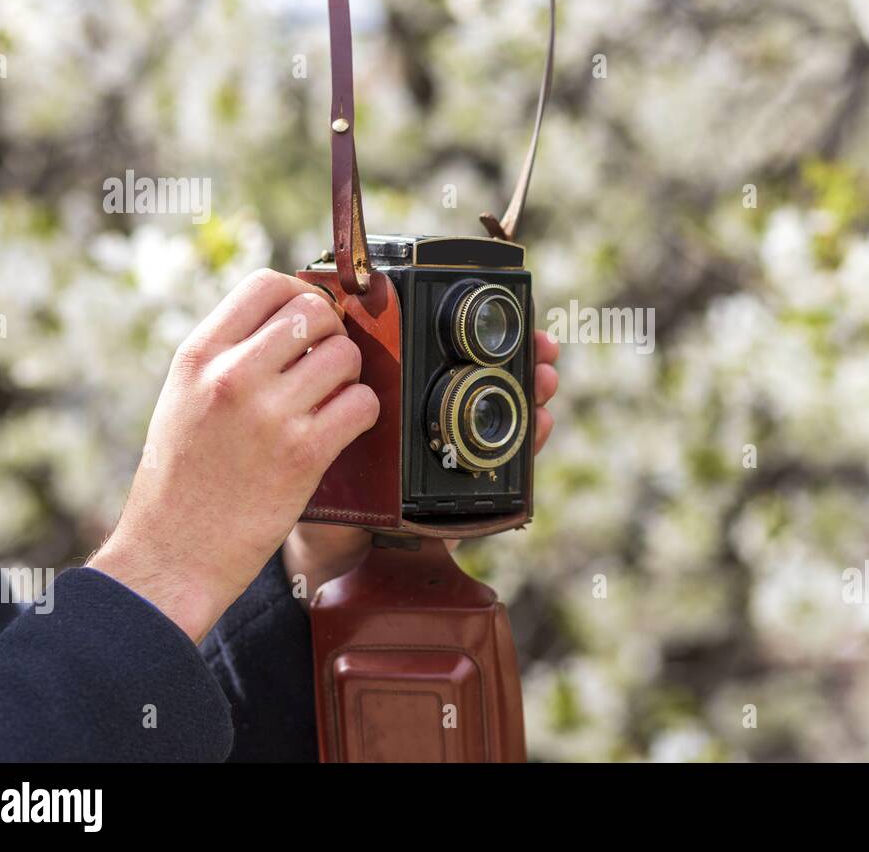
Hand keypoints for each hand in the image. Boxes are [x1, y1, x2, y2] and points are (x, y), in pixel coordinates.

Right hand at [89, 269, 378, 642]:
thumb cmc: (178, 481)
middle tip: (324, 360)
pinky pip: (361, 404)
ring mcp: (270, 414)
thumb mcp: (182, 397)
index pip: (267, 284)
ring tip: (328, 400)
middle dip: (330, 333)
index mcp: (199, 356)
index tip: (309, 317)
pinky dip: (361, 412)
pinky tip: (340, 428)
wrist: (172, 554)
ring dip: (347, 375)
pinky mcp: (304, 454)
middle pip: (314, 312)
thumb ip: (228, 355)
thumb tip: (288, 320)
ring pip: (345, 356)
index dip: (301, 293)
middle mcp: (233, 376)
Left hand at [283, 329, 560, 602]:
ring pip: (505, 414)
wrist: (334, 557)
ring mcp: (459, 456)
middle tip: (540, 346)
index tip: (499, 311)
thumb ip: (332, 407)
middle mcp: (436, 424)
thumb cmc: (323, 494)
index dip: (473, 333)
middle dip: (520, 357)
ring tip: (545, 378)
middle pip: (486, 379)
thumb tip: (338, 348)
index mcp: (403, 402)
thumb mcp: (326, 443)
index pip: (444, 358)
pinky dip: (528, 441)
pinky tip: (541, 423)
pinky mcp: (473, 494)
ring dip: (532, 392)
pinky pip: (508, 464)